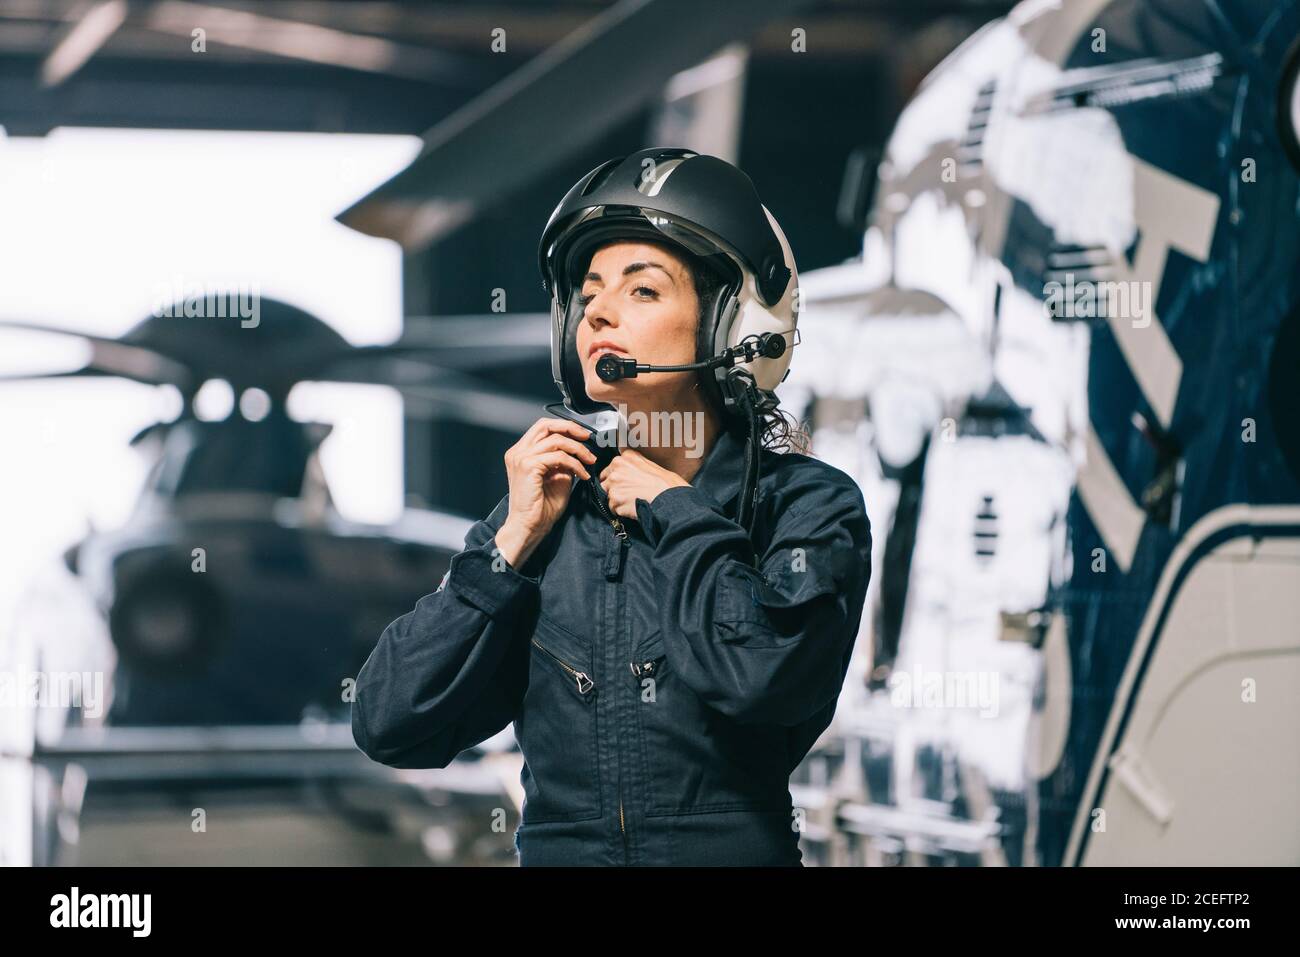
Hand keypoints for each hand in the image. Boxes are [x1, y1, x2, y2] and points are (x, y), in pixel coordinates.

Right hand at [497, 417, 596, 566]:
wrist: (529, 526)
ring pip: (556, 440)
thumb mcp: (556, 477)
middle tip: (587, 438)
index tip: (582, 435)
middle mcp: (518, 452)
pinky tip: (582, 474)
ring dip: (578, 450)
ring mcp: (521, 458)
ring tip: (589, 461)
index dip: (564, 427)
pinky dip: (575, 464)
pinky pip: (559, 457)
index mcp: (521, 453)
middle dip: (571, 428)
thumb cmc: (540, 508)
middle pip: (546, 425)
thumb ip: (563, 461)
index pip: (542, 428)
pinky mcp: (528, 466)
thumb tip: (577, 451)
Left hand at [598, 447, 689, 519]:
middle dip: (614, 490)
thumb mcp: (651, 466)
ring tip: (633, 502)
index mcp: (626, 457)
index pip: (610, 468)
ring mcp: (614, 484)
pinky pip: (613, 508)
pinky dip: (621, 511)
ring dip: (617, 502)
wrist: (670, 499)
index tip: (623, 484)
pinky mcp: (615, 500)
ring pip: (608, 496)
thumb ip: (634, 466)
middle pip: (605, 482)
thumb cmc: (666, 485)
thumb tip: (628, 473)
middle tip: (629, 495)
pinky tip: (634, 508)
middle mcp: (617, 468)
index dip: (616, 478)